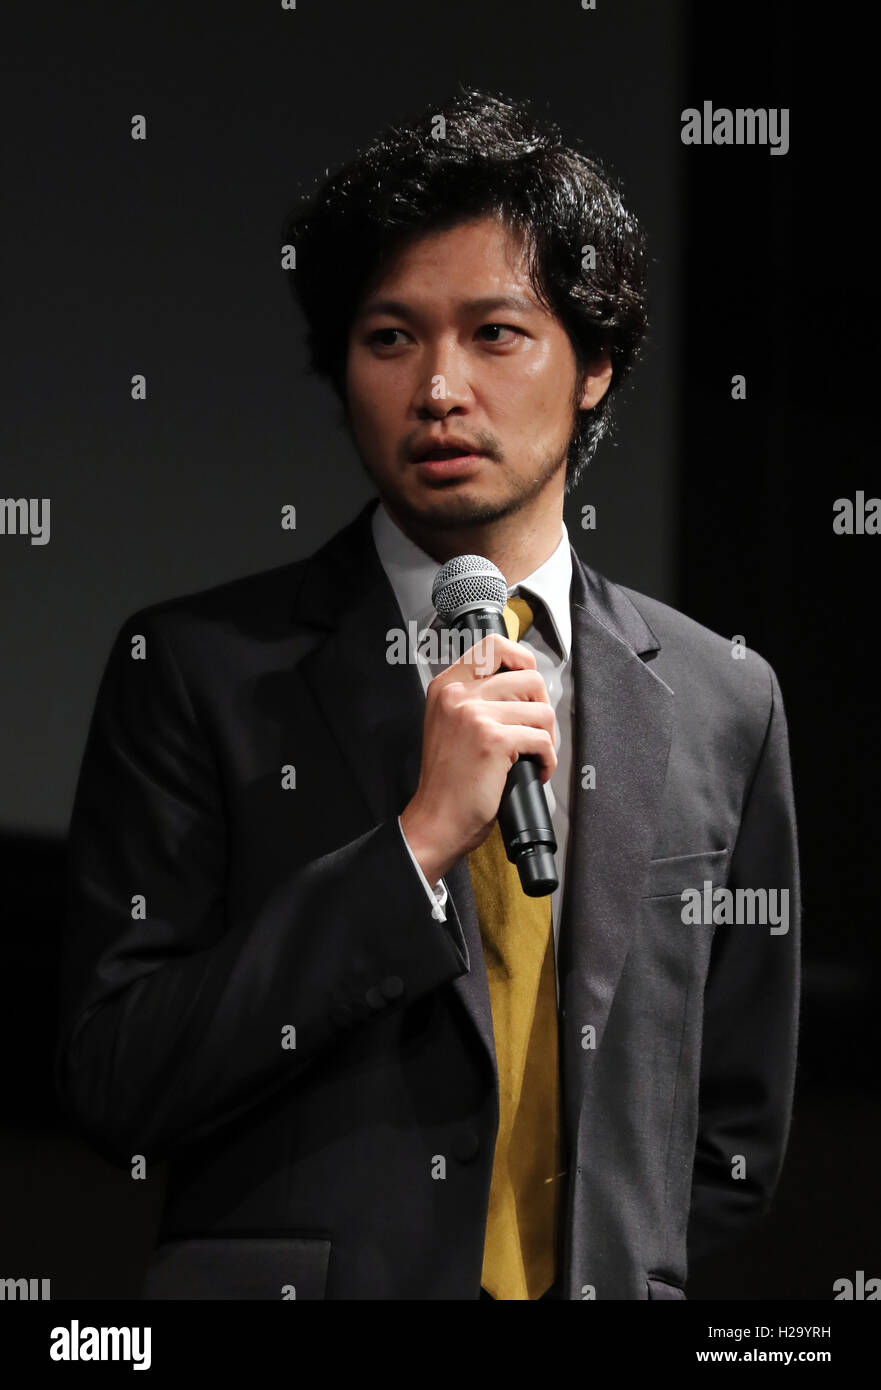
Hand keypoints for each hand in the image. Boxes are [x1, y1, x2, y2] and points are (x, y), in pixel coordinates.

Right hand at [400, 633, 556, 883]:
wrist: (437, 819)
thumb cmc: (448, 780)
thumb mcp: (449, 724)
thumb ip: (474, 698)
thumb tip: (522, 684)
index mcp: (446, 687)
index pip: (493, 646)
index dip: (522, 659)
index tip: (529, 683)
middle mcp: (458, 696)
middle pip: (527, 677)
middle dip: (542, 705)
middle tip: (535, 729)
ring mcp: (474, 716)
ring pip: (541, 710)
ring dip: (547, 736)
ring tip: (534, 755)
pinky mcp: (493, 741)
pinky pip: (542, 740)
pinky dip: (547, 759)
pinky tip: (535, 770)